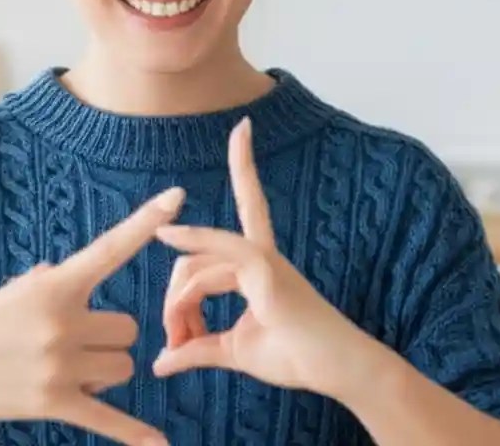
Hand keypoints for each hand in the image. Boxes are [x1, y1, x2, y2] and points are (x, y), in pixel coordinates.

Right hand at [0, 187, 183, 445]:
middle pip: (128, 329)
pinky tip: (159, 445)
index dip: (145, 221)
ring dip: (105, 372)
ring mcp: (58, 364)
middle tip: (75, 343)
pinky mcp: (53, 403)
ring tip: (67, 370)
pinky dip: (132, 433)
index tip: (178, 196)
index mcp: (54, 285)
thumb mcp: (16, 291)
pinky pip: (107, 418)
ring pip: (123, 368)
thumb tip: (60, 275)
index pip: (110, 248)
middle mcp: (61, 321)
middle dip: (109, 339)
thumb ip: (50, 283)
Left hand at [154, 118, 379, 395]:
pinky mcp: (267, 272)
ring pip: (198, 266)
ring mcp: (265, 261)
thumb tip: (160, 361)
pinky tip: (167, 234)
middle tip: (173, 342)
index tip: (243, 128)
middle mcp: (262, 255)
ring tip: (178, 342)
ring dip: (179, 305)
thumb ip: (197, 348)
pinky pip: (218, 256)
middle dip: (175, 299)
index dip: (247, 164)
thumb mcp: (234, 351)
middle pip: (196, 257)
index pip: (251, 204)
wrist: (339, 371)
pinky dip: (192, 241)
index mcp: (259, 265)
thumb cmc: (296, 357)